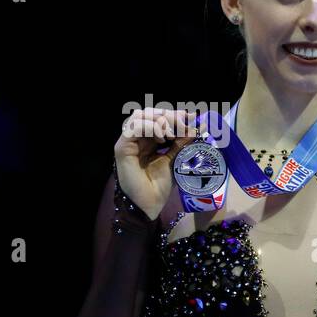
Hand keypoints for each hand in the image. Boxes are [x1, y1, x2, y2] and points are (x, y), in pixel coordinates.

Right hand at [113, 106, 201, 220]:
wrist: (149, 203)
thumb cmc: (159, 185)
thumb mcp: (175, 160)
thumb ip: (181, 143)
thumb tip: (194, 128)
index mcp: (148, 140)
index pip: (158, 118)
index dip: (174, 115)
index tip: (191, 117)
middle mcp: (137, 138)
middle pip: (149, 113)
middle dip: (169, 115)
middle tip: (184, 122)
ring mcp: (128, 141)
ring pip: (140, 116)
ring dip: (159, 120)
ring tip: (172, 133)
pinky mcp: (122, 147)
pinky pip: (133, 127)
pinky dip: (150, 127)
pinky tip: (162, 137)